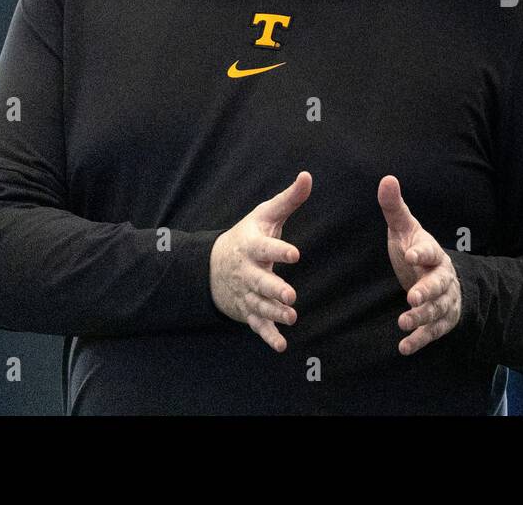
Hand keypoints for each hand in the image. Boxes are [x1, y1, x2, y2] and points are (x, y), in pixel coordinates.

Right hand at [210, 170, 310, 351]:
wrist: (214, 265)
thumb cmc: (248, 235)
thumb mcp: (265, 215)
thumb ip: (288, 200)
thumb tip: (308, 176)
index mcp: (252, 246)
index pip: (266, 248)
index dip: (279, 250)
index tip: (295, 253)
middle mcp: (247, 271)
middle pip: (260, 281)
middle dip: (274, 289)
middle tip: (291, 296)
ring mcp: (246, 293)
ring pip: (259, 305)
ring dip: (274, 313)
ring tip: (291, 318)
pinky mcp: (248, 310)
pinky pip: (257, 325)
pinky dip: (268, 336)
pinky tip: (281, 345)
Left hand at [378, 175, 460, 355]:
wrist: (442, 277)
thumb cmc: (416, 251)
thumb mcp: (405, 230)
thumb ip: (394, 208)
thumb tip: (386, 178)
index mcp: (433, 253)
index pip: (430, 251)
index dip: (422, 253)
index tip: (411, 254)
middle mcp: (442, 278)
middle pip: (438, 285)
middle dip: (426, 291)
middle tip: (412, 297)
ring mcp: (444, 301)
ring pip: (436, 309)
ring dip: (421, 317)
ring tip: (404, 322)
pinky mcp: (441, 321)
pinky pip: (432, 332)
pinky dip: (419, 339)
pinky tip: (404, 347)